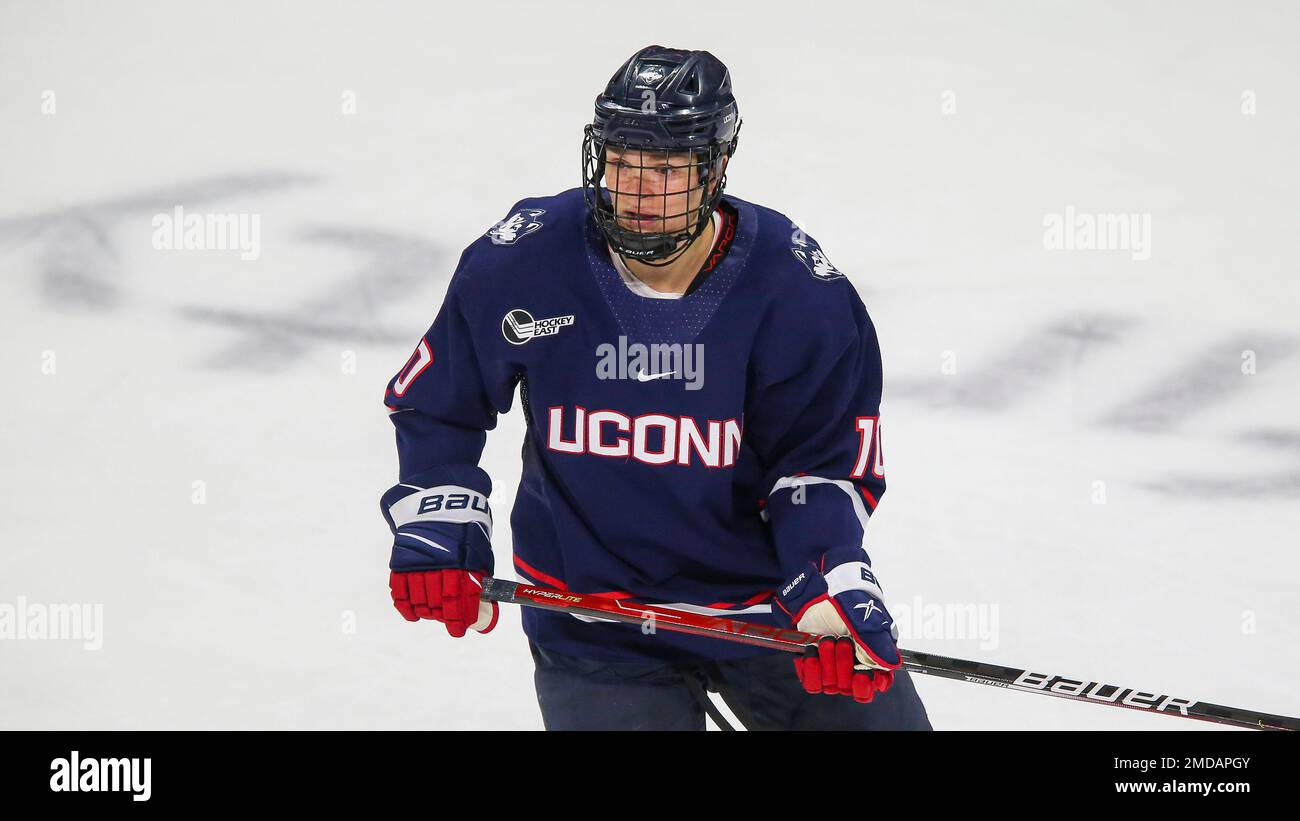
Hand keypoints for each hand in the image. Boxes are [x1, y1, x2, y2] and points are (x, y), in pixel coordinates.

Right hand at [386, 500, 496, 636]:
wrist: (440, 498)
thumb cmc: (465, 526)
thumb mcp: (479, 549)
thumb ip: (480, 575)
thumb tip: (486, 603)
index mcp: (462, 563)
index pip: (460, 599)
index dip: (459, 618)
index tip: (460, 630)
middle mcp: (439, 565)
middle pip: (439, 603)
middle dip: (445, 617)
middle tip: (450, 625)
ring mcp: (418, 563)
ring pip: (420, 599)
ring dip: (427, 612)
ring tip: (433, 616)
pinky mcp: (401, 560)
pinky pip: (400, 590)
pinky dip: (405, 606)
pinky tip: (413, 615)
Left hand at [775, 548, 900, 701]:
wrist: (823, 586)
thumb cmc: (850, 599)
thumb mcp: (866, 618)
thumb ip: (877, 643)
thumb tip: (892, 665)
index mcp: (871, 656)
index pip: (875, 685)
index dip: (868, 685)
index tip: (863, 675)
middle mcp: (852, 664)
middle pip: (849, 687)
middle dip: (844, 665)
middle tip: (842, 641)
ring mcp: (831, 663)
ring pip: (830, 684)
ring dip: (828, 664)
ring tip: (826, 640)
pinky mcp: (813, 660)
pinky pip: (811, 680)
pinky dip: (810, 669)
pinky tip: (810, 653)